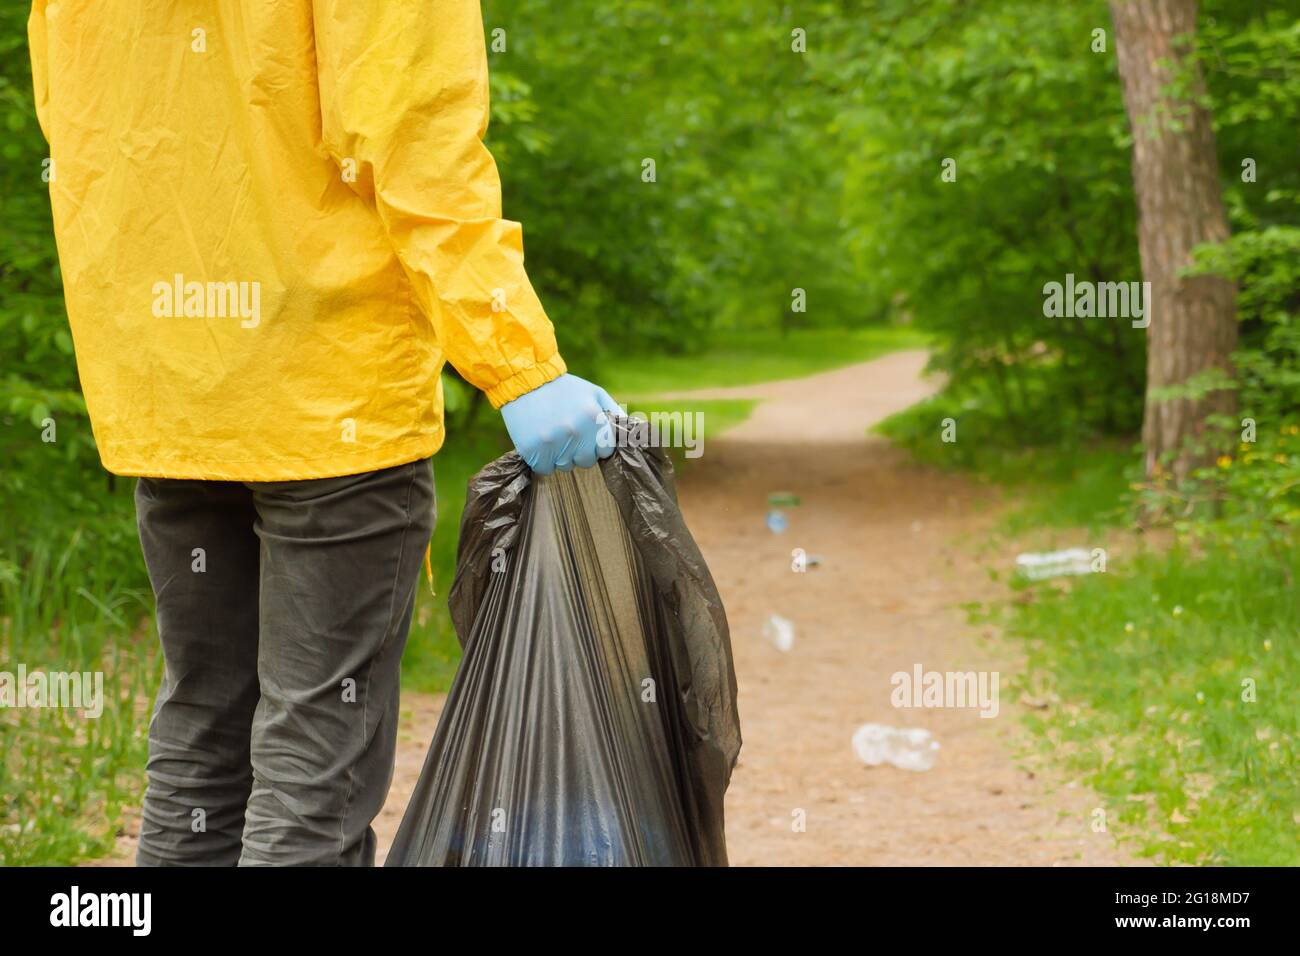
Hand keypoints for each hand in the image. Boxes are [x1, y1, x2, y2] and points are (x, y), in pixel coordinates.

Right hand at [500, 373, 619, 473]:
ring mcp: (552, 442)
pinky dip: (543, 460)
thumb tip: (632, 432)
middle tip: (568, 434)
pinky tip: (541, 442)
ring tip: (553, 435)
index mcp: (592, 418)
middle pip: (586, 461)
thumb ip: (614, 413)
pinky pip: (545, 469)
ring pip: (565, 466)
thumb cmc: (564, 388)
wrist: (526, 380)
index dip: (597, 443)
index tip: (587, 434)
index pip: (605, 451)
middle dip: (580, 451)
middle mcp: (574, 432)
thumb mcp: (594, 393)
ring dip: (561, 456)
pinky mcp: (532, 450)